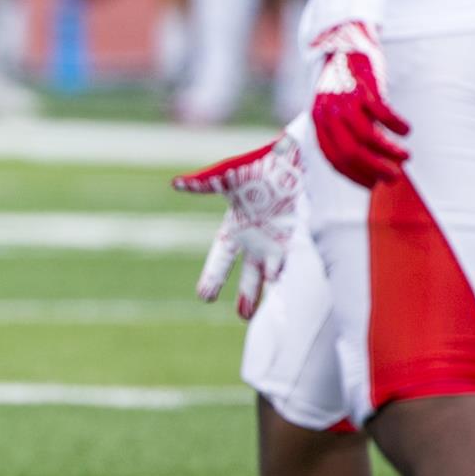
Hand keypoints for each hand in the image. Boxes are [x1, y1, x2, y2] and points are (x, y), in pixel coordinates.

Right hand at [172, 134, 304, 318]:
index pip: (221, 258)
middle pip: (249, 272)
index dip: (213, 276)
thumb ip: (204, 183)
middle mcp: (257, 237)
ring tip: (271, 313)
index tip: (204, 296)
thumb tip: (175, 183)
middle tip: (243, 317)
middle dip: (246, 294)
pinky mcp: (299, 236)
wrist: (293, 158)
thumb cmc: (258, 164)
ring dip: (270, 292)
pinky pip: (294, 263)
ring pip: (272, 273)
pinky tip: (295, 297)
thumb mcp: (228, 175)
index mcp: (236, 225)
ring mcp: (278, 238)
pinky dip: (293, 278)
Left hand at [309, 20, 410, 186]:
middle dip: (374, 170)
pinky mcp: (363, 87)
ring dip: (389, 151)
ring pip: (367, 137)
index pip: (334, 160)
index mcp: (319, 124)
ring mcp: (345, 100)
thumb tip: (366, 165)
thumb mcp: (335, 111)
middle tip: (393, 178)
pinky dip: (396, 125)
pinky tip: (406, 130)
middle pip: (351, 152)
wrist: (342, 46)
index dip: (355, 176)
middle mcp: (328, 114)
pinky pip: (382, 113)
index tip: (372, 186)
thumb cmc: (343, 86)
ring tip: (405, 157)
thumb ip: (343, 134)